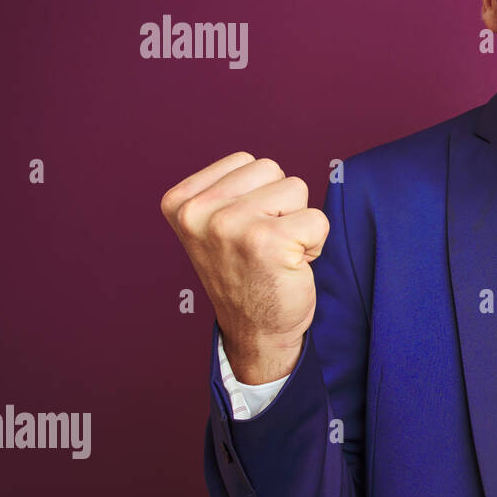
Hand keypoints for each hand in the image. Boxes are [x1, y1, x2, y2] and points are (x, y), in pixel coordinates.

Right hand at [160, 152, 329, 383]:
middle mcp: (197, 212)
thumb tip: (266, 166)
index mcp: (180, 202)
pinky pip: (317, 219)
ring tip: (277, 253)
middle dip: (281, 205)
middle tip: (264, 244)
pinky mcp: (266, 242)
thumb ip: (229, 191)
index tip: (244, 232)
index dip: (259, 195)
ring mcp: (229, 226)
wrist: (256, 333)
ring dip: (297, 222)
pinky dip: (315, 243)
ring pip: (296, 188)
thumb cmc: (246, 274)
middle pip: (272, 170)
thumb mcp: (216, 225)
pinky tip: (290, 266)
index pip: (247, 162)